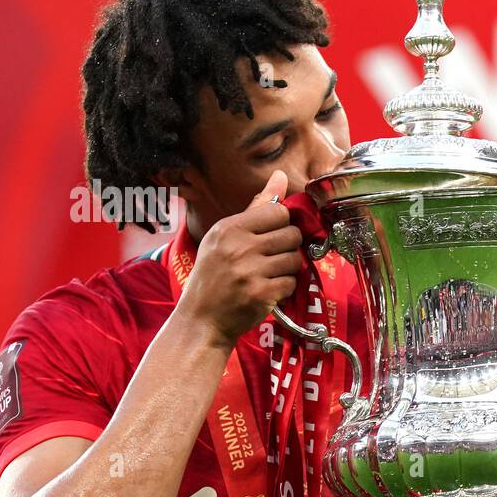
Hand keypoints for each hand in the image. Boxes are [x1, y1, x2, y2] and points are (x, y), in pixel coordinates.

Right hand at [177, 170, 305, 348]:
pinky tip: (268, 291)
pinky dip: (285, 288)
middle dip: (287, 247)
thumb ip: (255, 208)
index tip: (271, 237)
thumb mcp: (223, 238)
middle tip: (270, 259)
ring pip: (295, 259)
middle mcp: (239, 247)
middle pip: (292, 234)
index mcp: (229, 228)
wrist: (201, 319)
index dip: (281, 224)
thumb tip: (280, 176)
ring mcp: (250, 271)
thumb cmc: (213, 276)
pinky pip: (292, 282)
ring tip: (268, 275)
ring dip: (288, 269)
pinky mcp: (261, 294)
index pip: (278, 211)